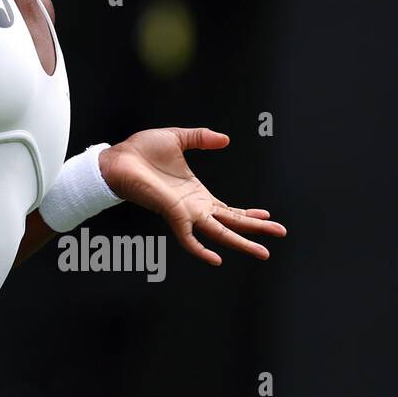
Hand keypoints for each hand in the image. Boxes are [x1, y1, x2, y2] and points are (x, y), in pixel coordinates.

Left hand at [98, 127, 286, 265]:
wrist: (117, 158)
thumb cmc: (141, 151)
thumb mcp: (178, 138)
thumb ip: (201, 138)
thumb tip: (225, 139)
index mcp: (196, 194)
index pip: (228, 210)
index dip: (248, 214)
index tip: (268, 216)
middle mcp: (193, 207)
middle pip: (231, 224)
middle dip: (256, 230)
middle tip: (280, 235)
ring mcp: (184, 213)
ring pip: (219, 233)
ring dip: (241, 243)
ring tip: (264, 252)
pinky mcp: (172, 214)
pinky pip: (188, 238)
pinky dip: (201, 249)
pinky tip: (216, 259)